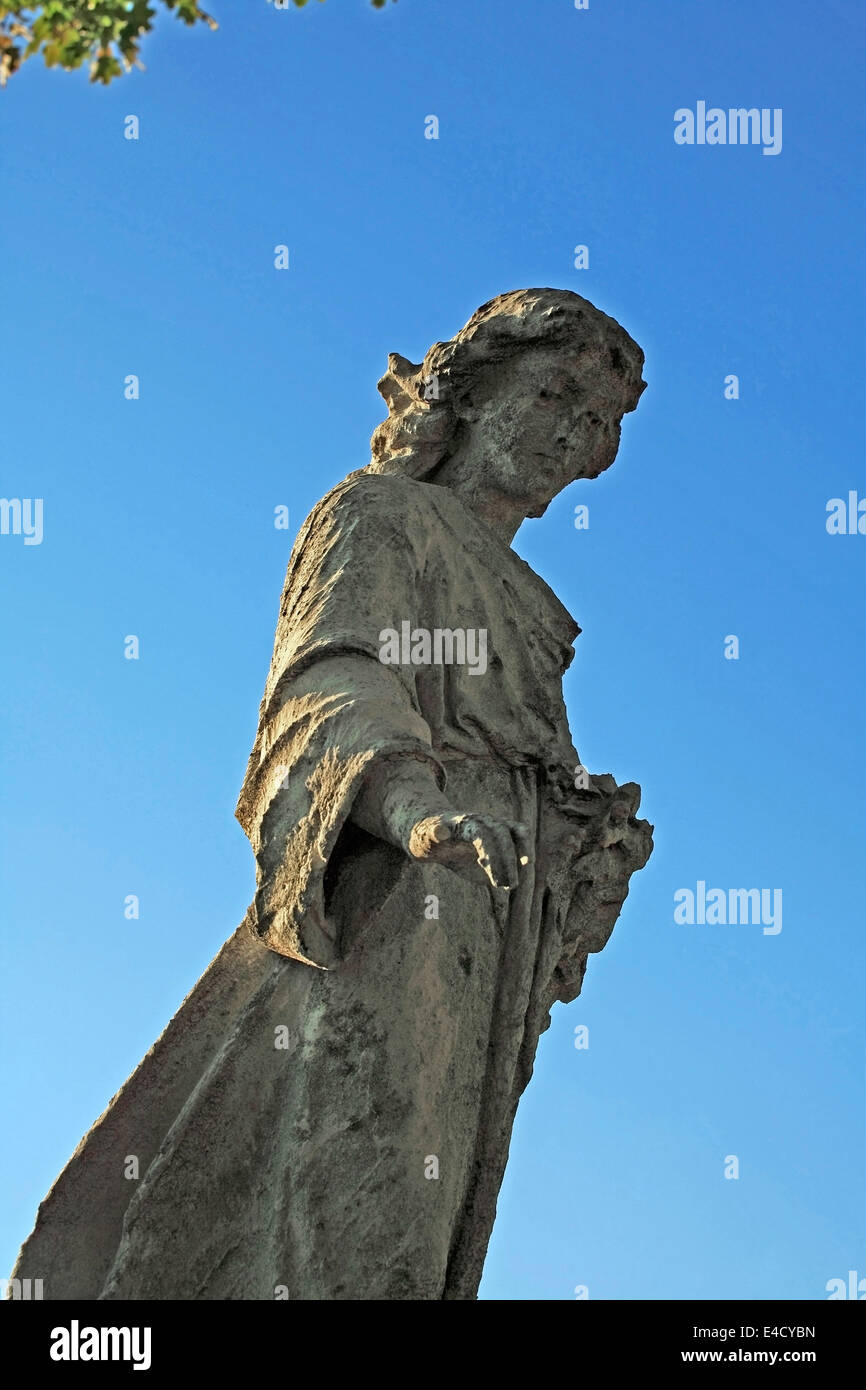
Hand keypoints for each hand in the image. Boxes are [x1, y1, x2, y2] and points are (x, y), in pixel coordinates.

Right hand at [407, 812, 529, 889]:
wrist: (425, 840)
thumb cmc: (461, 854)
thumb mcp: (485, 866)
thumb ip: (501, 872)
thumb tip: (513, 883)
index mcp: (494, 829)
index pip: (517, 831)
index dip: (525, 845)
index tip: (530, 864)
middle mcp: (479, 822)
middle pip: (500, 832)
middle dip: (508, 857)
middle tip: (510, 885)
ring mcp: (457, 824)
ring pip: (478, 832)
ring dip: (489, 853)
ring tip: (491, 877)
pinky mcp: (433, 829)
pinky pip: (437, 829)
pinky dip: (439, 831)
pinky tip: (440, 833)